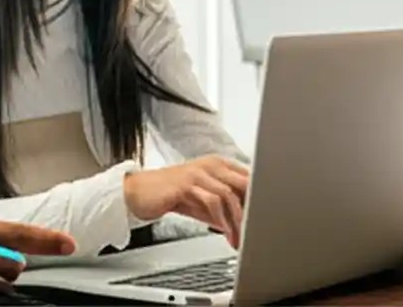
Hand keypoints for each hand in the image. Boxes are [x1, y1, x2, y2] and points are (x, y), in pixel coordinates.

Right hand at [124, 155, 248, 247]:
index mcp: (218, 164)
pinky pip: (211, 201)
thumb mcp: (202, 201)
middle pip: (243, 183)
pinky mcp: (186, 184)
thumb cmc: (171, 195)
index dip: (258, 198)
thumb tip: (244, 223)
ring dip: (236, 220)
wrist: (139, 193)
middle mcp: (210, 164)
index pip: (248, 177)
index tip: (263, 219)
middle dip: (252, 209)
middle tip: (256, 230)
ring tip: (238, 238)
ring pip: (229, 195)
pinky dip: (221, 219)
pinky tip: (223, 230)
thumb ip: (223, 208)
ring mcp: (198, 173)